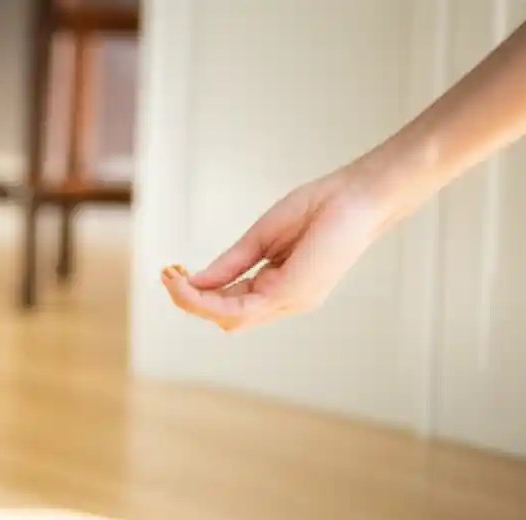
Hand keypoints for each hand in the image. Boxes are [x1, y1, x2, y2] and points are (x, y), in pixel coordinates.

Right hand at [161, 164, 395, 331]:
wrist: (359, 195)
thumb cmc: (320, 208)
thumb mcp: (262, 237)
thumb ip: (231, 263)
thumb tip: (195, 281)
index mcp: (279, 287)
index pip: (231, 303)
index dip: (199, 293)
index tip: (174, 272)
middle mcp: (285, 301)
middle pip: (227, 318)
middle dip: (191, 302)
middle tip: (167, 277)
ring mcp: (289, 301)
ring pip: (230, 319)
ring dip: (195, 303)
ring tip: (172, 281)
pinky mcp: (291, 294)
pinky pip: (241, 308)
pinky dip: (210, 300)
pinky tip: (191, 283)